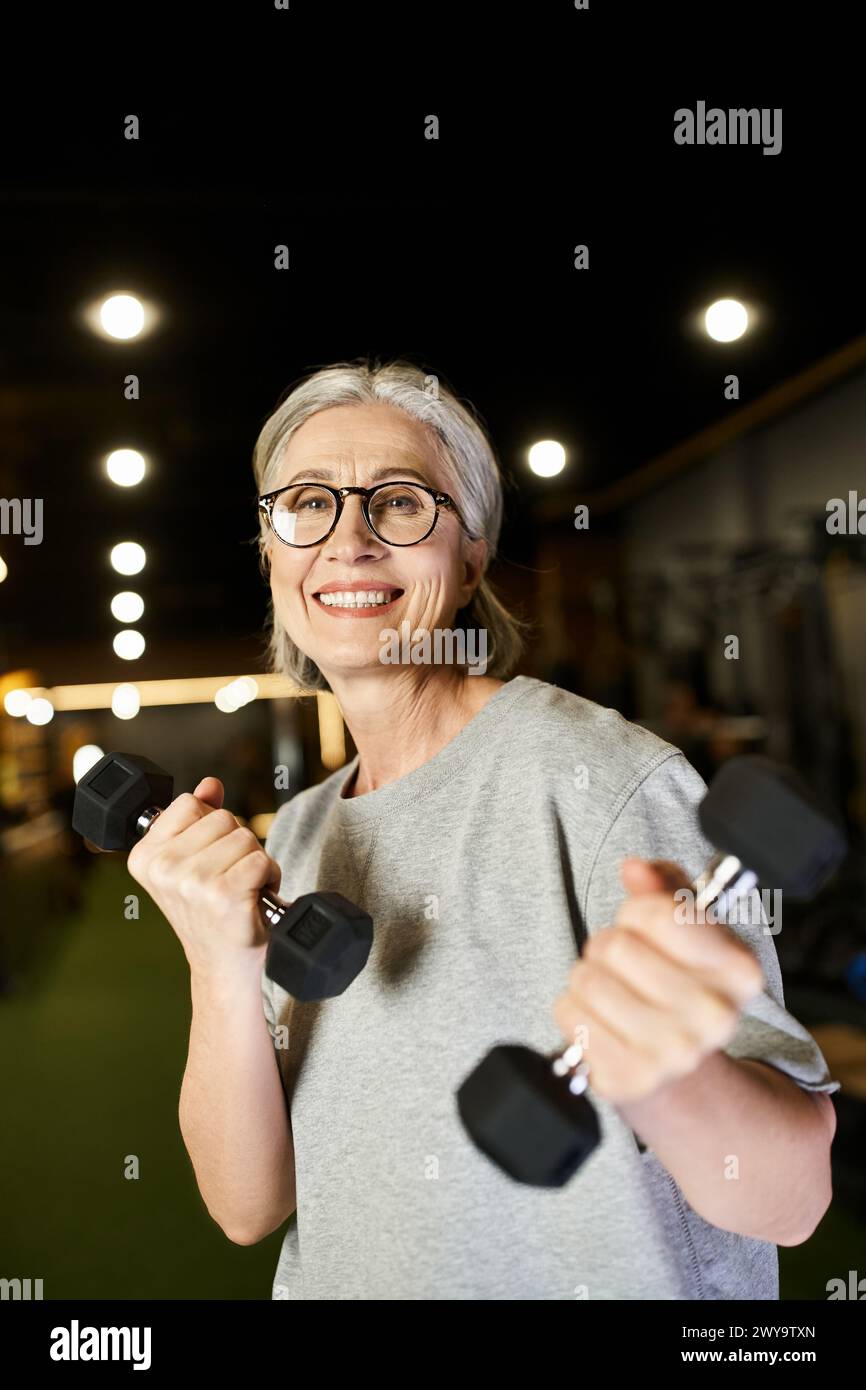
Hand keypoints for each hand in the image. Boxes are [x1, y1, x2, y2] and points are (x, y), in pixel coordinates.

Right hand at [126, 776, 281, 972]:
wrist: (223, 965)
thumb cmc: (210, 914)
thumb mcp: (193, 862)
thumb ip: (199, 819)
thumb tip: (210, 785)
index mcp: (145, 857)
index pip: (190, 803)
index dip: (210, 826)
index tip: (207, 857)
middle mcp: (163, 869)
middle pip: (223, 817)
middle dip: (236, 844)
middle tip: (228, 878)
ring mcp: (192, 883)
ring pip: (245, 837)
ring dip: (254, 861)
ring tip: (241, 888)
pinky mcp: (224, 896)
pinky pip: (261, 860)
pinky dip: (269, 876)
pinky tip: (254, 898)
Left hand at [552, 857, 764, 1105]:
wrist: (676, 1069)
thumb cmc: (676, 983)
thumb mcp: (687, 929)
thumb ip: (663, 886)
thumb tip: (635, 868)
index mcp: (740, 971)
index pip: (659, 914)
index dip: (638, 912)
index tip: (646, 928)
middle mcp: (715, 1017)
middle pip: (615, 944)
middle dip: (608, 946)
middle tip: (624, 967)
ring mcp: (673, 1054)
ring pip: (586, 977)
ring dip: (588, 977)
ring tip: (611, 992)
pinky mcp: (629, 1079)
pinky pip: (568, 1013)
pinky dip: (573, 1009)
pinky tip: (599, 1019)